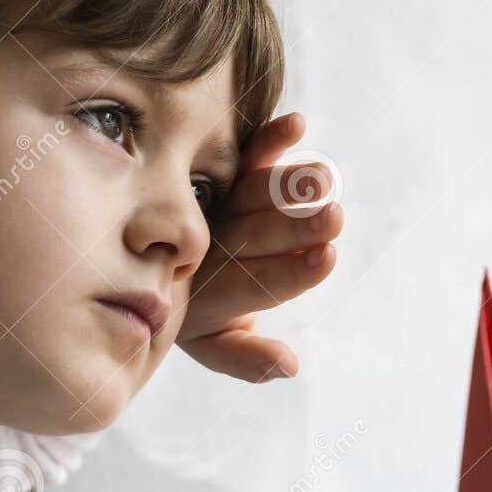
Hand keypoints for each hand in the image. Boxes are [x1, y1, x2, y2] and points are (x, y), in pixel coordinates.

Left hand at [176, 112, 342, 381]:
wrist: (158, 269)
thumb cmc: (205, 316)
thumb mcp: (217, 344)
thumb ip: (247, 358)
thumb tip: (290, 367)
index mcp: (209, 296)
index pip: (254, 286)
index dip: (291, 274)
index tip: (328, 257)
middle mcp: (210, 249)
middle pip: (255, 237)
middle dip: (296, 229)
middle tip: (333, 217)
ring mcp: (216, 208)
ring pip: (250, 196)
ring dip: (288, 186)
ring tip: (324, 177)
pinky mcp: (223, 172)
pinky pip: (243, 157)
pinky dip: (268, 141)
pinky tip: (298, 124)